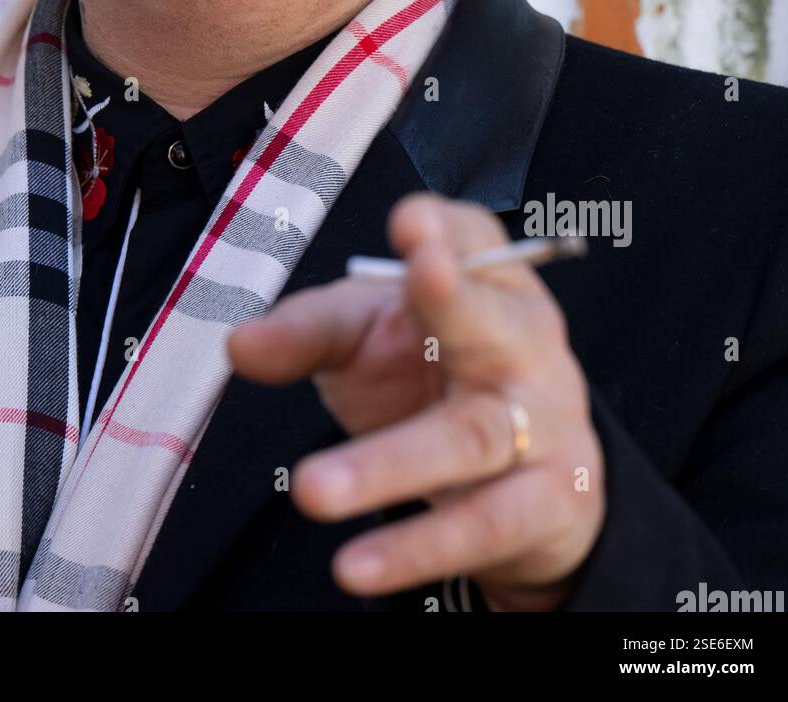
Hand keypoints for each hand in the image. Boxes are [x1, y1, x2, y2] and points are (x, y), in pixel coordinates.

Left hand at [226, 194, 605, 607]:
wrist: (532, 474)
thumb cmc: (437, 374)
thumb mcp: (370, 337)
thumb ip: (309, 331)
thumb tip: (239, 345)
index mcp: (487, 283)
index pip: (472, 238)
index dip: (442, 227)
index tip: (409, 223)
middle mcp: (524, 343)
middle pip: (492, 319)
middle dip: (458, 296)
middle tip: (422, 271)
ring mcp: (543, 423)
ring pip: (470, 439)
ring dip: (390, 464)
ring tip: (312, 489)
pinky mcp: (548, 502)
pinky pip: (482, 526)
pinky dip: (418, 547)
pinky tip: (357, 563)